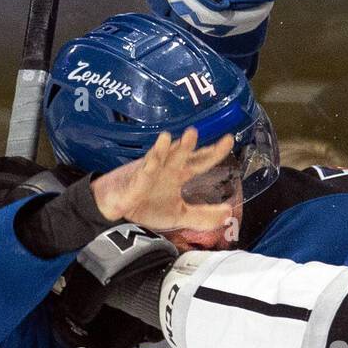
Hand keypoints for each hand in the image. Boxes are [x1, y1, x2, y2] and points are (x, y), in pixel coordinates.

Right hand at [91, 128, 236, 233]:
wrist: (117, 213)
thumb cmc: (147, 207)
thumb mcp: (179, 215)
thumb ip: (203, 216)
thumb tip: (229, 214)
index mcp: (179, 174)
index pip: (200, 160)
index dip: (214, 151)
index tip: (229, 139)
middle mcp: (167, 167)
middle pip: (183, 153)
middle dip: (193, 143)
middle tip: (204, 131)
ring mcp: (152, 169)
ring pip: (165, 154)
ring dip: (175, 146)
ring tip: (189, 135)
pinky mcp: (137, 177)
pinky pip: (147, 166)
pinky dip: (155, 157)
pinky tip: (163, 144)